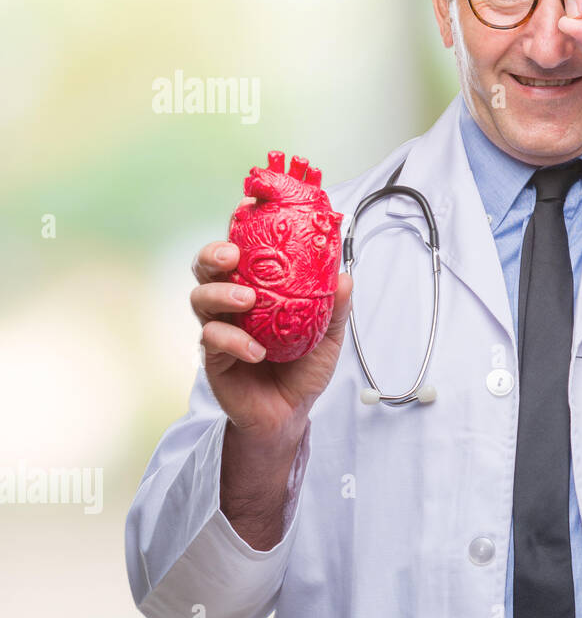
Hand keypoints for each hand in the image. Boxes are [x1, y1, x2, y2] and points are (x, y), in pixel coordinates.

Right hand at [190, 226, 352, 454]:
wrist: (289, 414)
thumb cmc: (303, 368)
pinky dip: (233, 341)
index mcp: (256, 288)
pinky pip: (211, 340)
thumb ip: (336, 307)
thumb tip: (345, 276)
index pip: (241, 250)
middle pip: (207, 267)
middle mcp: (231, 303)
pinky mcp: (213, 358)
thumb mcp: (328, 335)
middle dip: (213, 253)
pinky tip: (256, 351)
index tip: (246, 204)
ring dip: (221, 294)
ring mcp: (219, 328)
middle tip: (232, 256)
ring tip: (247, 301)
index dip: (238, 226)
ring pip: (200, 297)